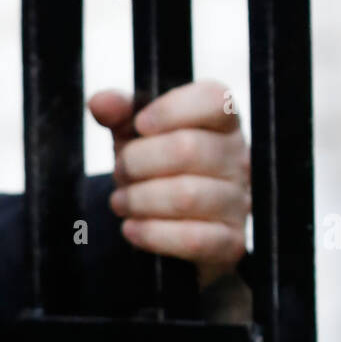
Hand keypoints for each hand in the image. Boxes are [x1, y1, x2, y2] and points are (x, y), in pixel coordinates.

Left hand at [88, 81, 250, 289]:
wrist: (168, 221)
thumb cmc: (156, 165)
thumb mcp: (135, 133)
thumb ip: (119, 111)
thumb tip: (101, 102)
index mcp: (223, 122)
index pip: (213, 100)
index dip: (170, 109)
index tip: (139, 125)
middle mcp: (239, 159)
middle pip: (188, 149)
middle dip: (138, 161)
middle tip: (120, 172)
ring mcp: (239, 202)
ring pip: (186, 196)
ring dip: (140, 199)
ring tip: (121, 201)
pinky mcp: (231, 242)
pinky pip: (193, 239)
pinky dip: (152, 234)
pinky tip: (131, 228)